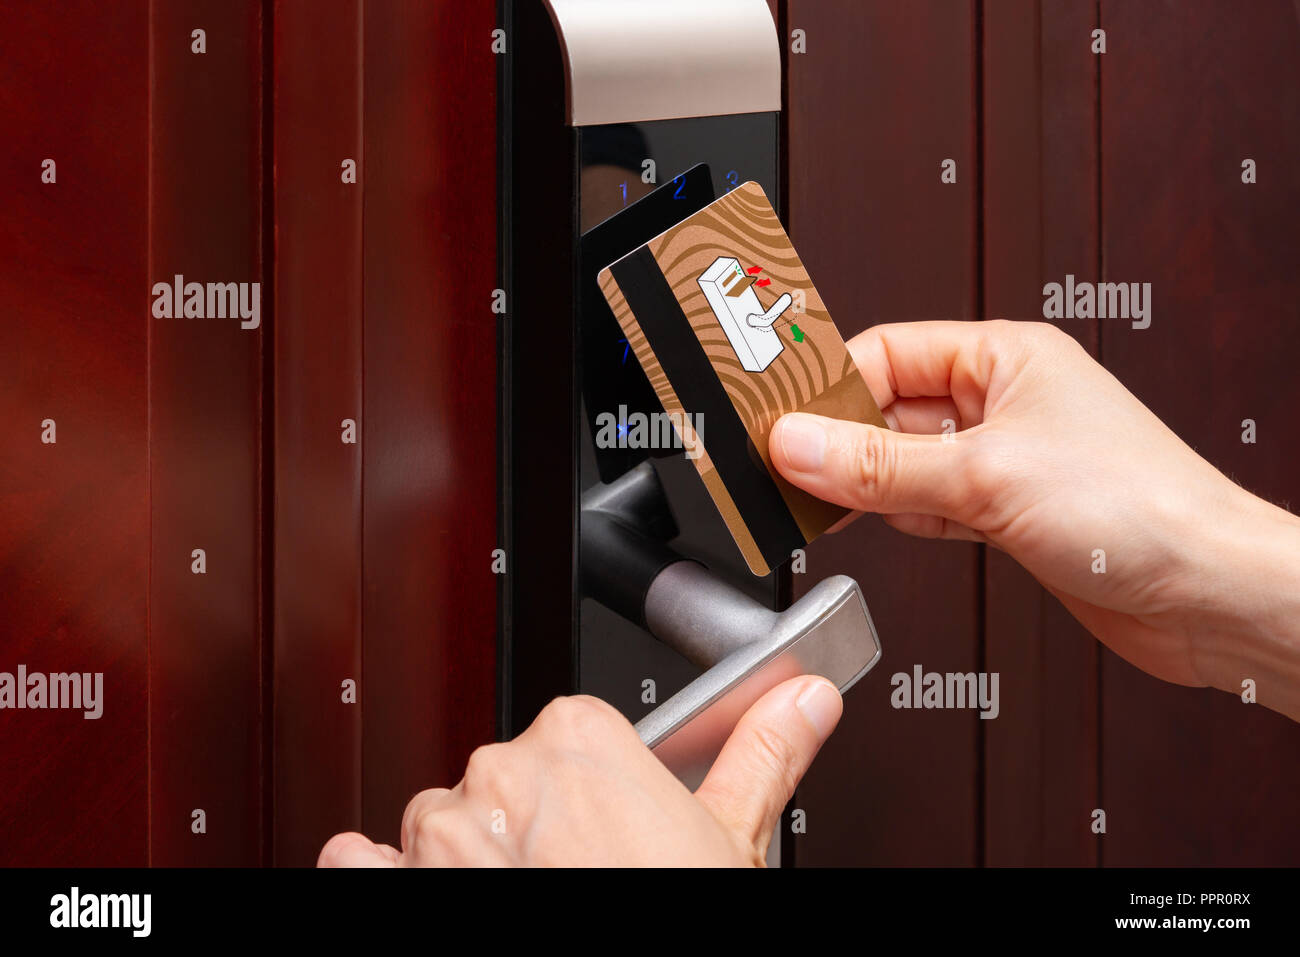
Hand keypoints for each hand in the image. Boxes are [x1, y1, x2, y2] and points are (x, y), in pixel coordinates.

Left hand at [317, 675, 841, 866]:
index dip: (590, 788)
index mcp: (580, 736)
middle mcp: (503, 769)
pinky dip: (379, 869)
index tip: (606, 822)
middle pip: (506, 778)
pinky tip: (421, 881)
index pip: (571, 735)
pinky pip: (360, 858)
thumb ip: (761, 755)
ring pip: (440, 819)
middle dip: (532, 823)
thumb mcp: (729, 840)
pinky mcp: (394, 880)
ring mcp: (442, 828)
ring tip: (525, 891)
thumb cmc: (669, 906)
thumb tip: (807, 698)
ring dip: (468, 853)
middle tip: (578, 873)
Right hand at [770, 320, 1299, 716]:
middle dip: (840, 439)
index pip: (887, 352)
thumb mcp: (983, 475)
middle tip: (786, 467)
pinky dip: (900, 515)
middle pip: (889, 407)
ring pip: (905, 460)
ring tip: (819, 501)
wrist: (1209, 594)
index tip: (780, 420)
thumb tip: (798, 444)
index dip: (829, 385)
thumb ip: (879, 464)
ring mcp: (1005, 460)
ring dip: (867, 483)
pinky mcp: (1008, 513)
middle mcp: (1004, 402)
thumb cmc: (1139, 509)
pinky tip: (875, 524)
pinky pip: (929, 503)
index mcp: (1005, 357)